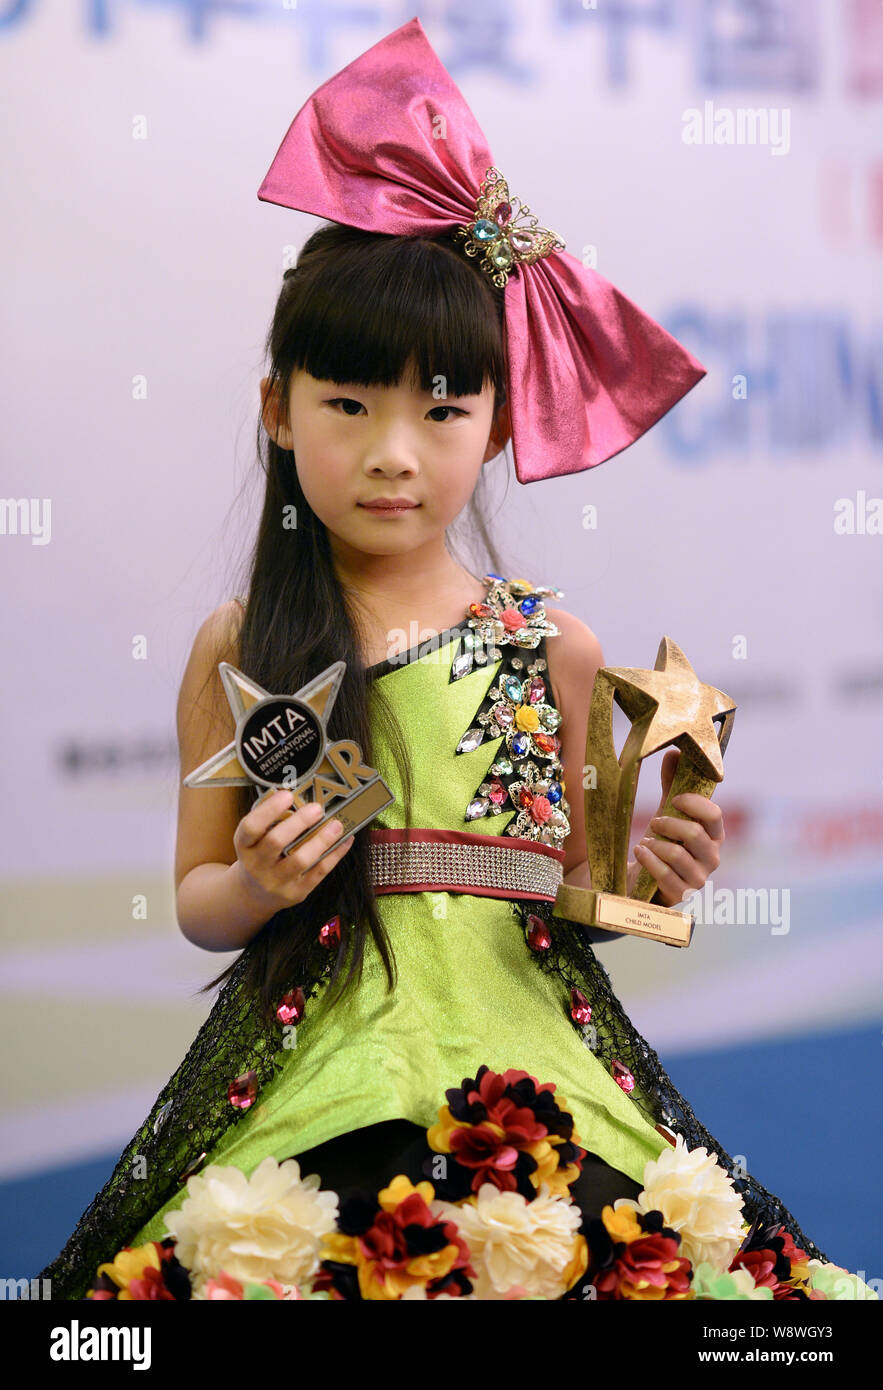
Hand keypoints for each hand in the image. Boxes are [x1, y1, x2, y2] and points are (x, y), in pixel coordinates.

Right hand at [233, 790, 354, 912]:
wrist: (253, 894)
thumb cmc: (259, 856)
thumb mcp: (254, 839)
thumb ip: (270, 820)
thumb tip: (300, 795)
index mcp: (245, 846)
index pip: (251, 827)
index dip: (268, 810)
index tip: (287, 795)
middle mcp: (257, 865)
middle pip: (276, 842)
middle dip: (299, 822)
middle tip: (317, 808)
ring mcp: (276, 881)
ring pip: (300, 860)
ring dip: (321, 840)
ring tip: (336, 824)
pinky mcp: (296, 892)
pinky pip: (318, 872)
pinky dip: (334, 854)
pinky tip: (344, 840)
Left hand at [627, 749, 724, 905]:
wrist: (645, 882)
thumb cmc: (662, 844)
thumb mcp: (667, 814)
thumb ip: (672, 786)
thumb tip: (673, 753)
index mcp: (714, 835)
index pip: (714, 815)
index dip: (694, 803)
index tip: (675, 798)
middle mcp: (712, 857)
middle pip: (695, 833)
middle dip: (669, 823)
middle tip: (654, 821)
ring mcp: (699, 879)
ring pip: (677, 854)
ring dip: (655, 844)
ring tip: (644, 842)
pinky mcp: (682, 895)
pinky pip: (665, 875)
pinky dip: (649, 861)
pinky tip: (640, 852)